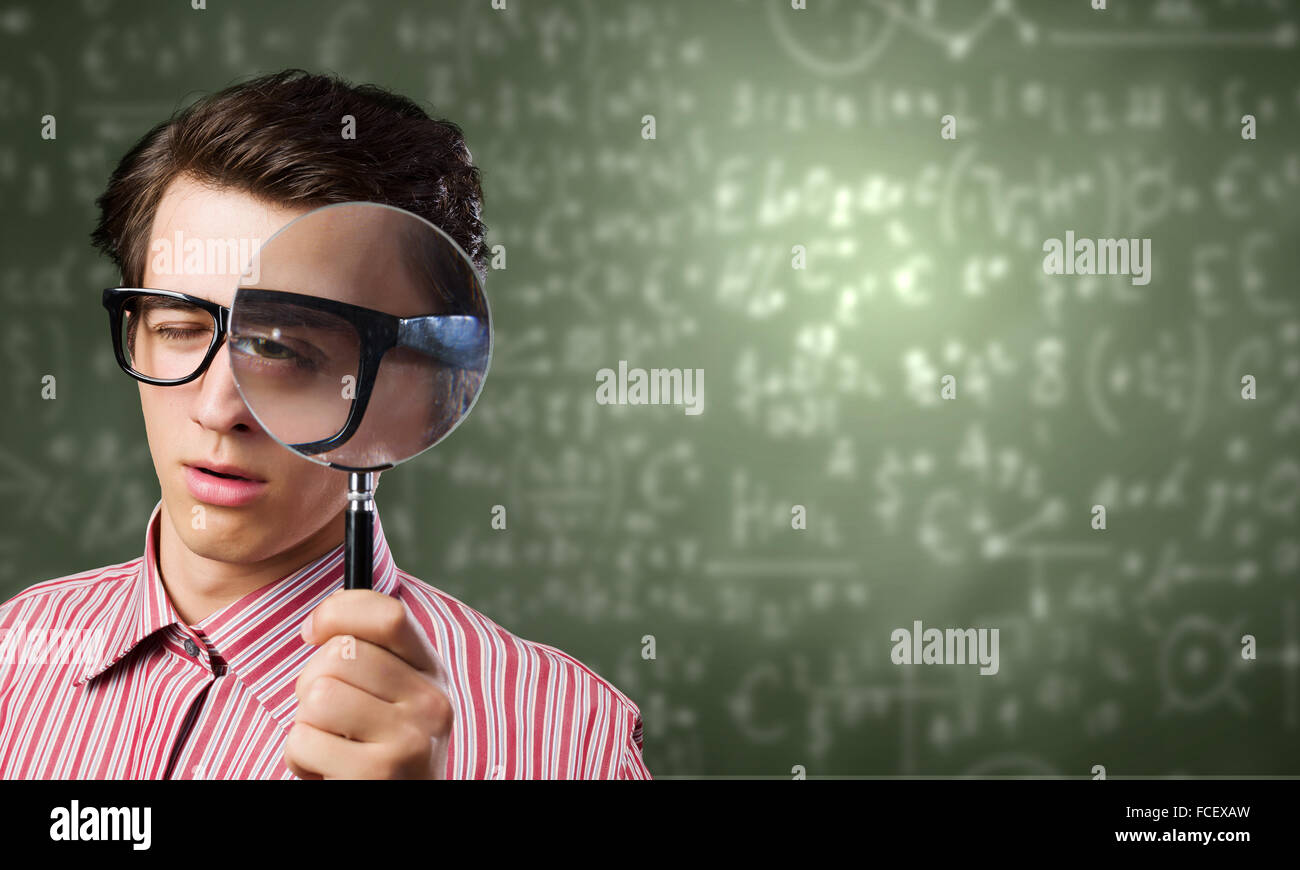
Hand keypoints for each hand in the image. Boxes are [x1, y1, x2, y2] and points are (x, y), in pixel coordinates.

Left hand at [285, 589, 452, 778]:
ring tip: (328, 743)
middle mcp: (431, 702)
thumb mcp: (388, 697)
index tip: (313, 632)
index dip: (337, 613)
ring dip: (305, 723)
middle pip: (341, 654)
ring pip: (319, 695)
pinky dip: (299, 758)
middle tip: (326, 713)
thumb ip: (369, 653)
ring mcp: (409, 739)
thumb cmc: (376, 750)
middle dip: (311, 681)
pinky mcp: (379, 773)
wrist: (400, 804)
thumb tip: (319, 623)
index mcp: (432, 673)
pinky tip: (326, 770)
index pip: (388, 614)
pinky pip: (304, 740)